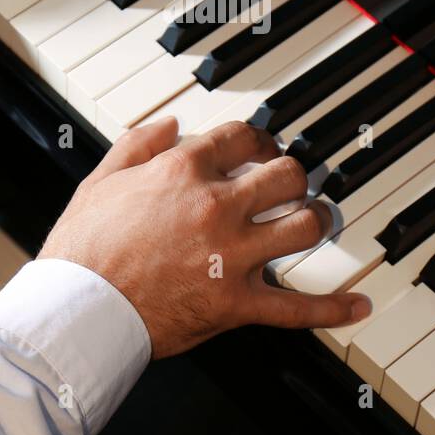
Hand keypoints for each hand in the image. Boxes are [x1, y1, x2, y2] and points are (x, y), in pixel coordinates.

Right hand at [39, 117, 370, 358]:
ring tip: (313, 219)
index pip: (241, 138)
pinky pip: (296, 308)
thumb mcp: (101, 180)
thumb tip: (172, 124)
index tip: (261, 147)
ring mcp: (230, 256)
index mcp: (182, 173)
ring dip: (315, 220)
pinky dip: (332, 309)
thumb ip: (138, 143)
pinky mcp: (235, 303)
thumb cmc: (82, 250)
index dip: (259, 138)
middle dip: (294, 175)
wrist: (77, 310)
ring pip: (303, 226)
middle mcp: (214, 207)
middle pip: (285, 175)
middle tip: (292, 183)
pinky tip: (357, 306)